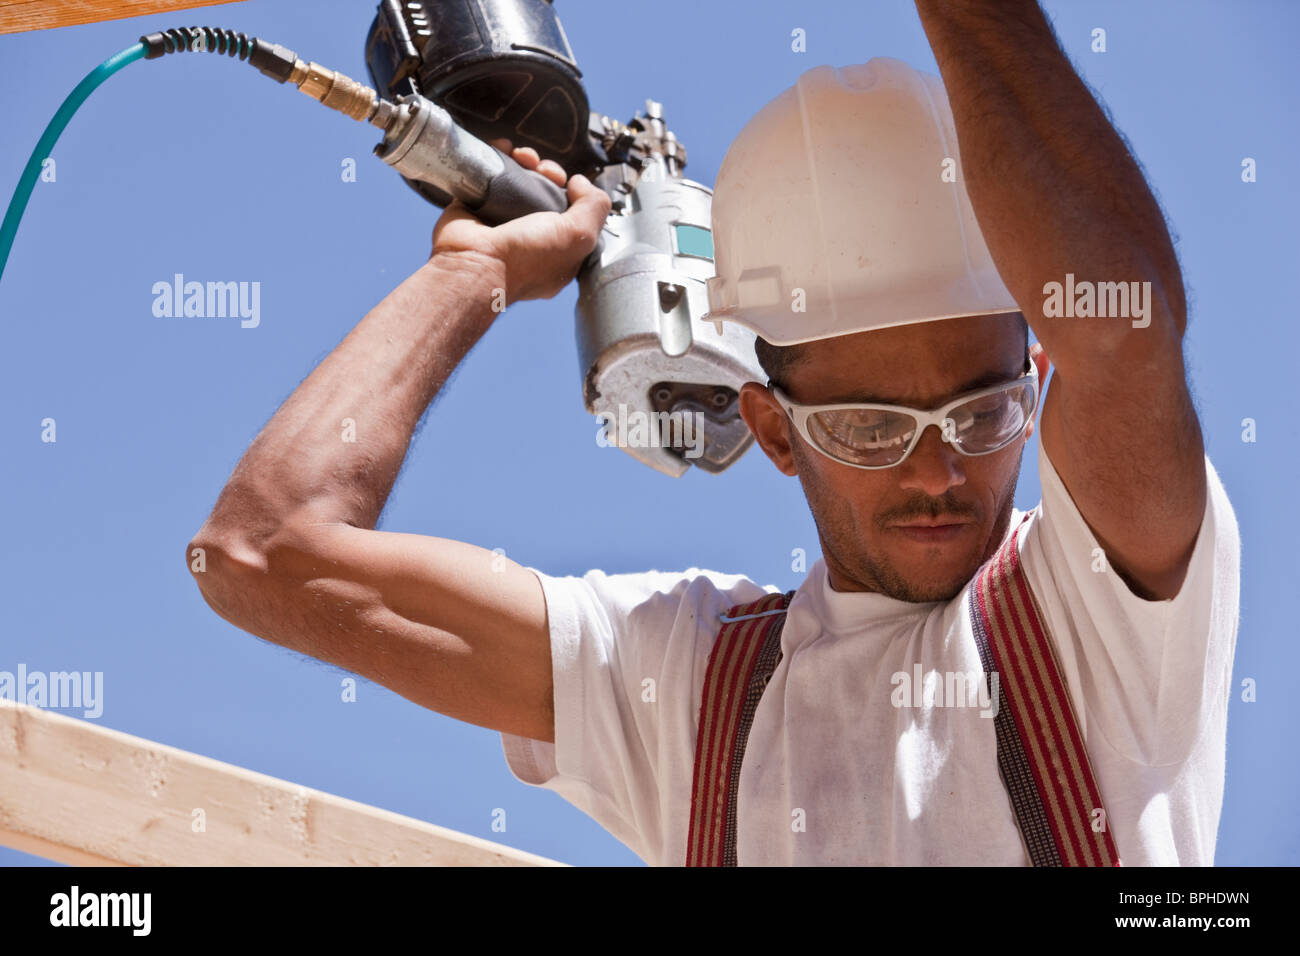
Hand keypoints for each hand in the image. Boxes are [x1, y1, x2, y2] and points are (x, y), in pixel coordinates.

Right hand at [429, 139, 610, 306]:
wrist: (475, 262)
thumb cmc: (526, 257)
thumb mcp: (580, 236)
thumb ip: (594, 206)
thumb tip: (581, 182)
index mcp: (557, 251)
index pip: (573, 214)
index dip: (574, 193)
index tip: (569, 185)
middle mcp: (531, 237)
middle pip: (547, 191)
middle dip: (550, 172)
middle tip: (544, 171)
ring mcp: (503, 222)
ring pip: (522, 180)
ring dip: (527, 161)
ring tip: (523, 157)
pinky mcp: (479, 206)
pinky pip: (493, 174)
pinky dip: (499, 156)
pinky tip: (504, 148)